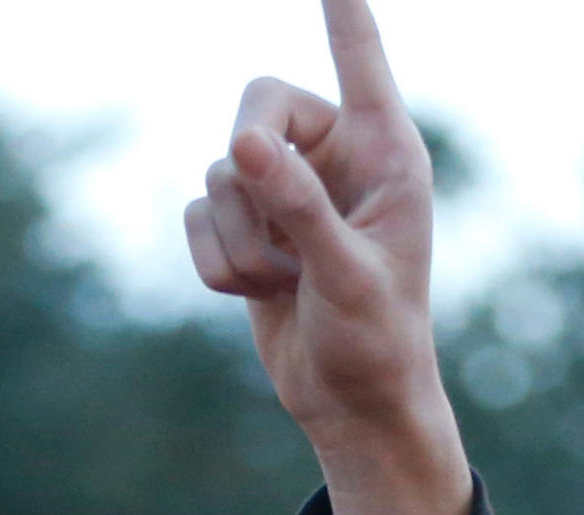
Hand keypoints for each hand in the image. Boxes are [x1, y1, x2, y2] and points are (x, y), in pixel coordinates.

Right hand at [186, 0, 466, 514]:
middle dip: (249, 163)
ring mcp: (286, 193)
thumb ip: (300, 206)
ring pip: (220, 172)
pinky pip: (198, 216)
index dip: (344, 12)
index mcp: (385, 152)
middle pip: (257, 101)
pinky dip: (217, 263)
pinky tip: (260, 294)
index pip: (360, 60)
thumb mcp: (347, 274)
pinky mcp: (248, 230)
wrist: (352, 406)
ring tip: (281, 284)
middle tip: (268, 214)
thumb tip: (241, 144)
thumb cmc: (378, 341)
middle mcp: (334, 159)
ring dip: (238, 239)